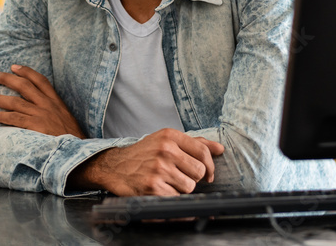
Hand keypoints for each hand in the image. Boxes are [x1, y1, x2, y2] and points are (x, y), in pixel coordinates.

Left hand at [0, 65, 85, 138]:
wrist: (79, 149)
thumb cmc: (72, 137)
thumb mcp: (66, 117)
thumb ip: (54, 110)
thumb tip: (40, 109)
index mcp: (56, 101)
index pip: (40, 80)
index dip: (26, 71)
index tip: (14, 66)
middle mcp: (47, 104)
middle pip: (24, 86)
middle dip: (7, 79)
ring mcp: (41, 114)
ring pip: (15, 102)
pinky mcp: (36, 126)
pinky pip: (15, 118)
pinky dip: (2, 116)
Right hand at [69, 128, 223, 195]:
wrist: (114, 166)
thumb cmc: (144, 154)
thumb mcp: (166, 141)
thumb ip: (194, 144)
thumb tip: (220, 148)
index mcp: (170, 136)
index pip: (203, 151)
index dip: (210, 166)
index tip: (208, 174)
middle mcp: (165, 150)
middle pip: (199, 172)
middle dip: (193, 178)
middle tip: (179, 176)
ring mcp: (159, 169)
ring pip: (189, 187)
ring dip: (181, 189)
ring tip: (167, 182)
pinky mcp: (153, 187)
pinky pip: (176, 199)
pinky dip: (170, 198)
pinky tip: (159, 190)